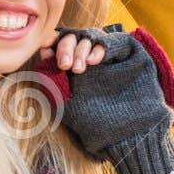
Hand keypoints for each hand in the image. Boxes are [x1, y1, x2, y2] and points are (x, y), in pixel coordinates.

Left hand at [52, 26, 173, 173]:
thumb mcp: (66, 104)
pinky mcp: (131, 55)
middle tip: (65, 66)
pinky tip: (95, 61)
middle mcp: (92, 59)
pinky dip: (102, 47)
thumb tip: (43, 53)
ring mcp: (111, 57)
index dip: (54, 43)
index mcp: (76, 67)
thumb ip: (52, 80)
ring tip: (79, 68)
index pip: (62, 44)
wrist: (129, 137)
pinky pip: (116, 40)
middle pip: (75, 38)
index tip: (46, 50)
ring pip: (92, 37)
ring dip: (82, 48)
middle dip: (67, 48)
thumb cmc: (95, 125)